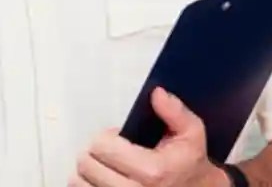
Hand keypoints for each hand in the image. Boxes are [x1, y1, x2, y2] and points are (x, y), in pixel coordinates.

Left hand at [71, 87, 227, 186]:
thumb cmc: (189, 167)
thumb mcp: (192, 136)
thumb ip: (175, 112)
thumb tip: (158, 94)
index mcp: (152, 171)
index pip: (101, 147)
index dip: (106, 137)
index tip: (117, 139)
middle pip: (86, 165)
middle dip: (95, 153)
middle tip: (111, 152)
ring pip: (79, 182)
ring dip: (88, 171)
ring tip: (107, 166)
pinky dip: (88, 184)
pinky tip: (103, 179)